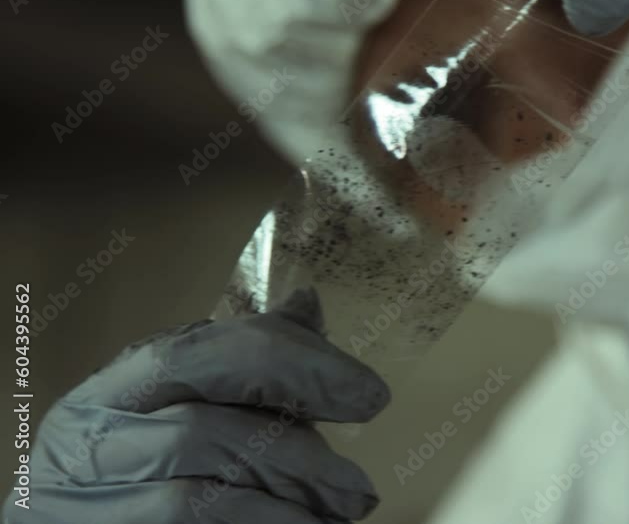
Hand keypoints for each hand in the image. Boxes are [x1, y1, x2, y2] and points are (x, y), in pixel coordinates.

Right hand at [3, 288, 389, 522]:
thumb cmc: (147, 465)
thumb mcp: (192, 402)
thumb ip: (250, 362)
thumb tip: (308, 302)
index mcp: (119, 383)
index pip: (204, 351)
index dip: (293, 365)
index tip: (370, 394)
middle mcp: (86, 433)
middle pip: (198, 427)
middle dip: (293, 451)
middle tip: (360, 485)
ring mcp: (82, 495)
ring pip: (193, 487)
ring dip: (283, 497)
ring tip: (341, 513)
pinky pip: (185, 522)